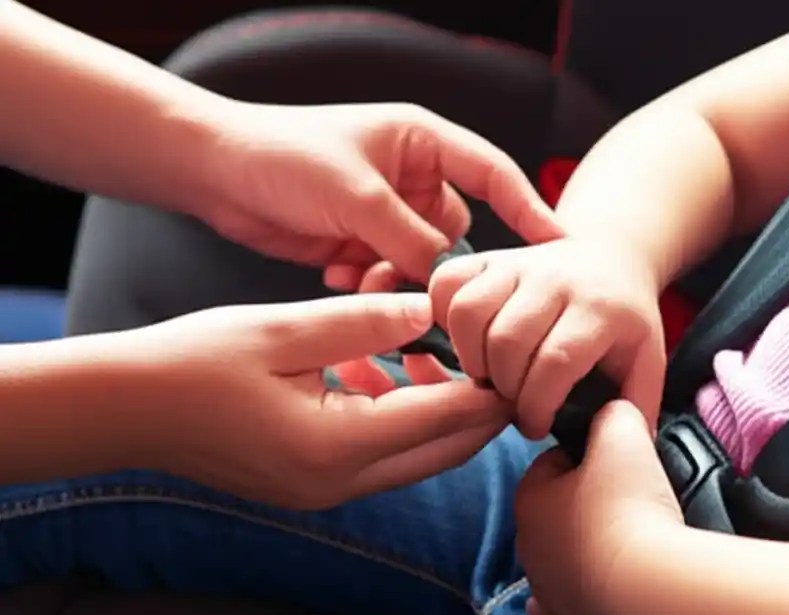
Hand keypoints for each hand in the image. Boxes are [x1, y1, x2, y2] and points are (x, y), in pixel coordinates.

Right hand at [124, 292, 510, 508]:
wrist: (124, 409)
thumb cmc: (195, 363)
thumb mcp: (286, 330)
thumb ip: (367, 321)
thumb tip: (431, 310)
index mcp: (341, 444)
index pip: (449, 420)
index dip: (492, 384)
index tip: (515, 348)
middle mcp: (343, 483)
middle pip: (446, 450)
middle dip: (477, 404)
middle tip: (490, 350)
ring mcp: (327, 492)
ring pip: (416, 456)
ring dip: (435, 409)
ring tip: (422, 351)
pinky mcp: (313, 486)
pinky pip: (379, 457)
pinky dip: (395, 419)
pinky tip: (375, 369)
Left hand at [193, 101, 562, 287]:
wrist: (214, 170)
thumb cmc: (284, 156)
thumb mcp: (357, 196)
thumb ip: (410, 239)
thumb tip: (447, 284)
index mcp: (423, 142)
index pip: (495, 176)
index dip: (531, 211)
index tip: (561, 248)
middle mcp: (411, 176)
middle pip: (457, 232)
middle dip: (437, 263)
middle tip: (417, 285)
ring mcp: (386, 211)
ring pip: (422, 262)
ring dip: (398, 278)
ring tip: (361, 277)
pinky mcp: (359, 241)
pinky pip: (388, 274)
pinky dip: (370, 282)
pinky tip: (337, 274)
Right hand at [428, 239, 666, 437]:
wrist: (614, 255)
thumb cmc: (625, 319)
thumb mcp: (647, 360)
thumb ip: (637, 406)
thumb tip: (623, 448)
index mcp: (600, 310)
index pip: (556, 362)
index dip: (537, 404)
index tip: (535, 426)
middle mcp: (557, 280)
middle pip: (507, 341)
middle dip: (503, 388)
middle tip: (512, 404)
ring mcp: (520, 264)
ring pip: (470, 311)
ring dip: (471, 357)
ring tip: (489, 377)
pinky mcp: (490, 256)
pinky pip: (449, 281)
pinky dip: (445, 317)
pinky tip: (468, 344)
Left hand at [514, 401, 683, 614]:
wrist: (650, 584)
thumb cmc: (630, 505)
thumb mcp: (624, 433)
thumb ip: (614, 411)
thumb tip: (614, 409)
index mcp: (529, 497)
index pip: (552, 463)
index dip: (587, 457)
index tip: (617, 462)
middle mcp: (526, 544)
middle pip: (557, 511)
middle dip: (585, 503)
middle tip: (629, 498)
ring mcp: (544, 586)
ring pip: (562, 556)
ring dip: (587, 546)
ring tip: (630, 539)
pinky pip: (564, 602)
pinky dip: (581, 591)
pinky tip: (602, 582)